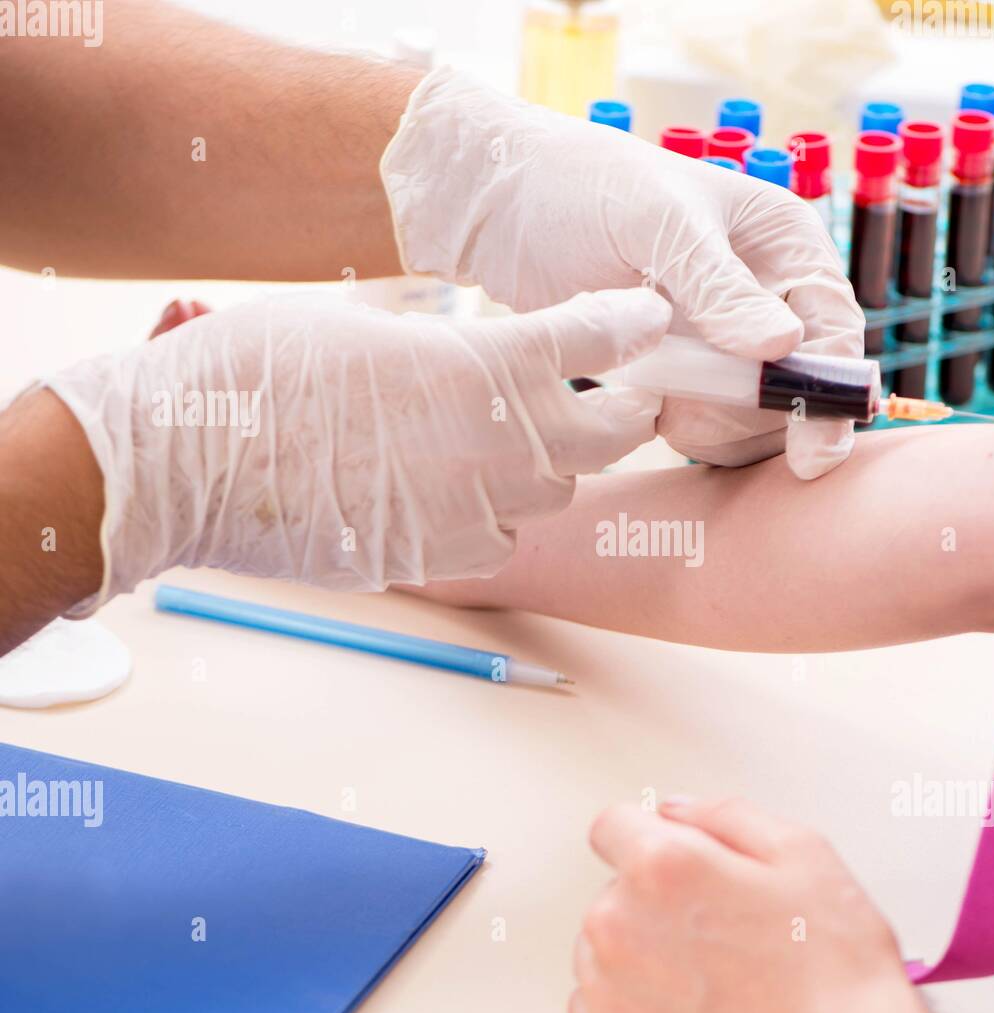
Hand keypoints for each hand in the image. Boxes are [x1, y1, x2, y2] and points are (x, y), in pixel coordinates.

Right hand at [44, 287, 668, 613]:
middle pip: (613, 435)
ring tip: (513, 436)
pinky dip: (496, 512)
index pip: (595, 338)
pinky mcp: (441, 558)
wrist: (184, 463)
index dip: (633, 323)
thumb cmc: (258, 371)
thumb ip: (428, 320)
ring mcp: (476, 512)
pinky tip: (458, 489)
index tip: (650, 317)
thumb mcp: (354, 315)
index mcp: (484, 365)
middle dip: (623, 410)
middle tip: (614, 392)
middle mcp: (499, 445)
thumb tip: (453, 316)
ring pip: (556, 491)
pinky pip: (501, 536)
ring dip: (551, 463)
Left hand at [381, 67, 864, 479]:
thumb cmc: (585, 189)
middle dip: (756, 416)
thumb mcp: (655, 223)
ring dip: (716, 427)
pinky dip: (687, 431)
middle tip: (691, 417)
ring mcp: (728, 342)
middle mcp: (769, 296)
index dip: (833, 395)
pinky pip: (712, 426)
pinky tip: (646, 404)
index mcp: (784, 246)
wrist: (509, 212)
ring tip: (656, 397)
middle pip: (803, 388)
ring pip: (758, 417)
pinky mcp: (688, 375)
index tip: (813, 453)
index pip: (834, 329)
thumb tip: (783, 346)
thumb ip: (718, 285)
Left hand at [572, 796, 957, 1012]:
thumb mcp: (802, 853)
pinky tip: (690, 1011)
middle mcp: (620, 928)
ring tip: (714, 975)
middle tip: (723, 924)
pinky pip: (597, 1011)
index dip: (649, 833)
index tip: (673, 853)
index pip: (612, 824)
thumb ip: (726, 814)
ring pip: (603, 950)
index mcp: (662, 868)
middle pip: (613, 889)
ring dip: (642, 952)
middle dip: (657, 898)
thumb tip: (680, 812)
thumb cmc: (833, 974)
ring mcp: (610, 997)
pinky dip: (633, 1007)